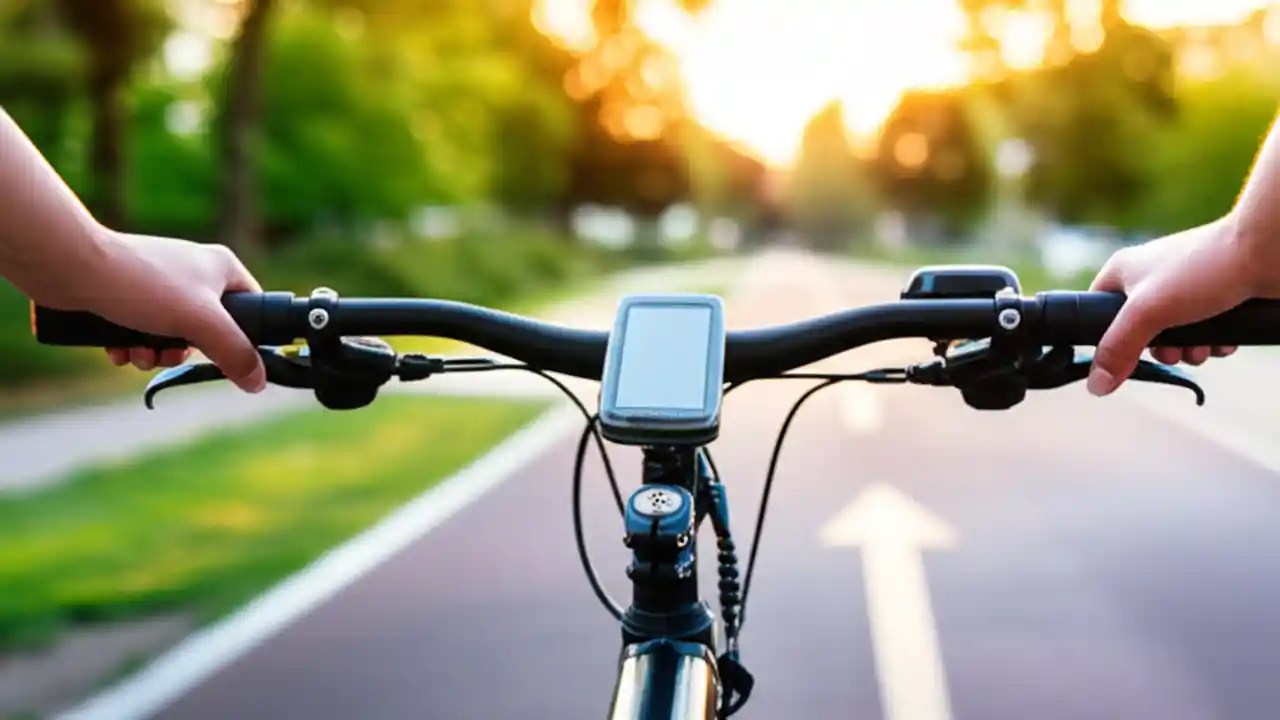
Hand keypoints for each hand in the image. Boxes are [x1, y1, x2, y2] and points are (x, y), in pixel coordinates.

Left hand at [41, 232, 266, 391]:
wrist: (71, 266)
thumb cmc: (143, 285)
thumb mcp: (200, 323)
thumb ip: (234, 352)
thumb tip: (258, 382)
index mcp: (220, 267)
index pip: (254, 304)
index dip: (246, 334)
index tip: (228, 354)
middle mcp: (193, 272)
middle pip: (208, 328)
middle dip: (184, 352)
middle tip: (169, 354)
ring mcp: (159, 283)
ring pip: (171, 333)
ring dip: (155, 354)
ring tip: (136, 353)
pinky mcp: (128, 294)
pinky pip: (142, 330)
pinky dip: (132, 345)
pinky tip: (118, 349)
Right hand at [1087, 216, 1273, 395]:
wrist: (1268, 251)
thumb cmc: (1203, 270)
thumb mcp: (1149, 313)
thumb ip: (1119, 349)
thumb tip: (1096, 386)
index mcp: (1124, 270)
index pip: (1094, 308)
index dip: (1105, 336)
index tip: (1121, 355)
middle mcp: (1151, 276)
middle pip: (1138, 329)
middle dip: (1159, 349)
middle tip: (1172, 352)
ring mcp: (1184, 286)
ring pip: (1174, 333)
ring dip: (1189, 350)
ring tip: (1203, 349)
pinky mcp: (1215, 295)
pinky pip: (1204, 329)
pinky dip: (1212, 341)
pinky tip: (1223, 342)